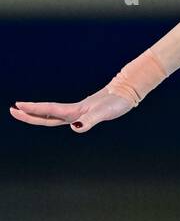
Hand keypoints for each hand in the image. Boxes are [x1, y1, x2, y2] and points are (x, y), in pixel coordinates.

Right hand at [9, 85, 133, 132]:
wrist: (126, 93)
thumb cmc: (116, 103)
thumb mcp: (104, 112)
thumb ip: (91, 120)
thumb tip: (76, 128)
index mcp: (75, 112)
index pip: (49, 112)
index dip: (32, 111)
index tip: (16, 107)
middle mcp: (74, 112)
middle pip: (46, 115)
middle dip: (28, 114)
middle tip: (11, 110)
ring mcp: (79, 112)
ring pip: (53, 115)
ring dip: (38, 115)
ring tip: (24, 112)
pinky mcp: (85, 112)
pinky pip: (63, 115)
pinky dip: (52, 116)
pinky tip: (50, 116)